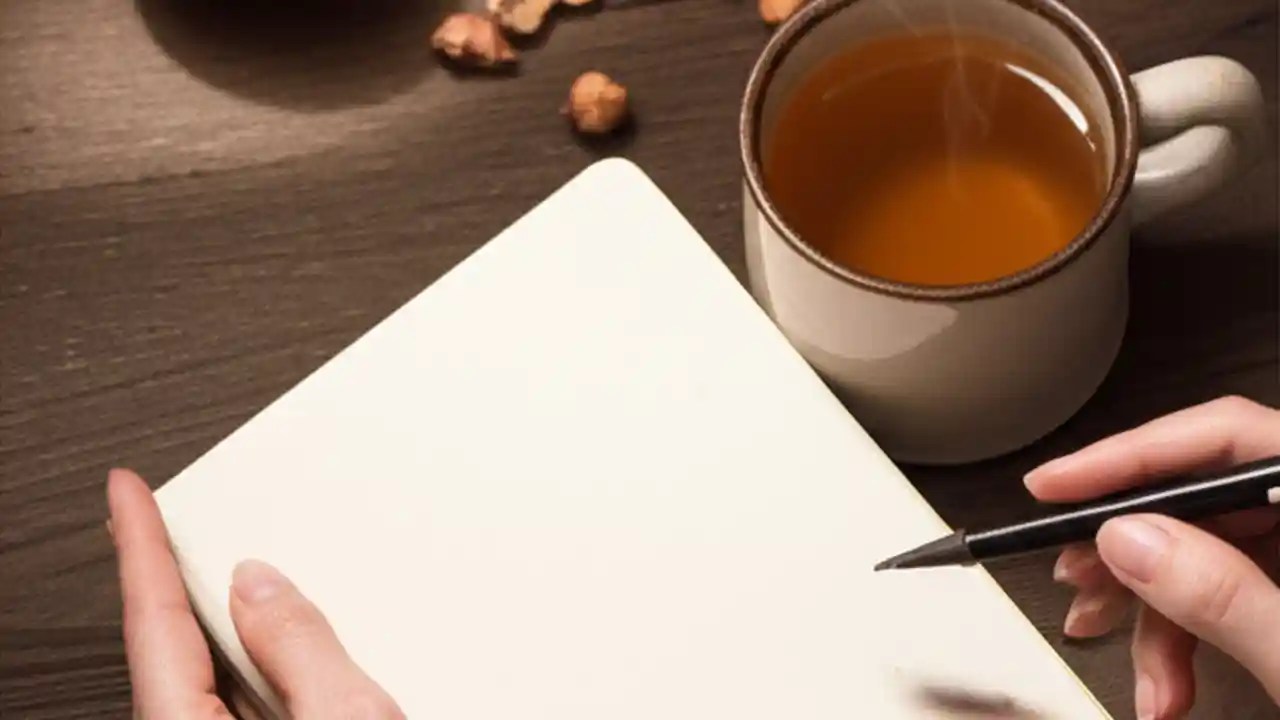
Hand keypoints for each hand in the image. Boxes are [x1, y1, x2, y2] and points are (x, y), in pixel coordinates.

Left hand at [107, 468, 404, 718]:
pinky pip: (240, 706)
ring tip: (252, 585)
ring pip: (211, 681)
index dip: (142, 544)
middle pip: (176, 650)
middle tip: (167, 520)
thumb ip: (300, 648)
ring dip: (232, 632)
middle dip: (181, 581)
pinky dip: (260, 667)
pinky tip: (289, 657)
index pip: (152, 620)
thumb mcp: (345, 714)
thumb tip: (263, 586)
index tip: (127, 491)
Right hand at [1025, 396, 1279, 718]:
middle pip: (1199, 497)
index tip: (1051, 486)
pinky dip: (1179, 638)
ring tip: (1124, 660)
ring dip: (1148, 614)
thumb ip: (1226, 596)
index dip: (1127, 456)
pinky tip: (1165, 683)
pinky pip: (1218, 591)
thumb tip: (1131, 540)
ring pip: (1198, 552)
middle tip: (1076, 580)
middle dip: (1129, 554)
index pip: (1223, 435)